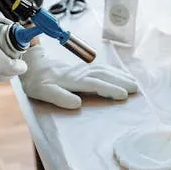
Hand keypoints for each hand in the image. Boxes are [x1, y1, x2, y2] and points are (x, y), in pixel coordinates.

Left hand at [19, 45, 138, 109]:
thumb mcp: (43, 92)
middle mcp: (80, 73)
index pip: (95, 84)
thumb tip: (78, 104)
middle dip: (121, 82)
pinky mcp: (83, 68)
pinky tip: (121, 75)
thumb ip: (60, 97)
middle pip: (104, 76)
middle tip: (137, 90)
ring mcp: (83, 69)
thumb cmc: (38, 82)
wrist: (33, 65)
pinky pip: (102, 68)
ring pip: (105, 71)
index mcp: (72, 80)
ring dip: (120, 76)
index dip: (109, 89)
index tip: (123, 95)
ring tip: (134, 83)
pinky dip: (114, 72)